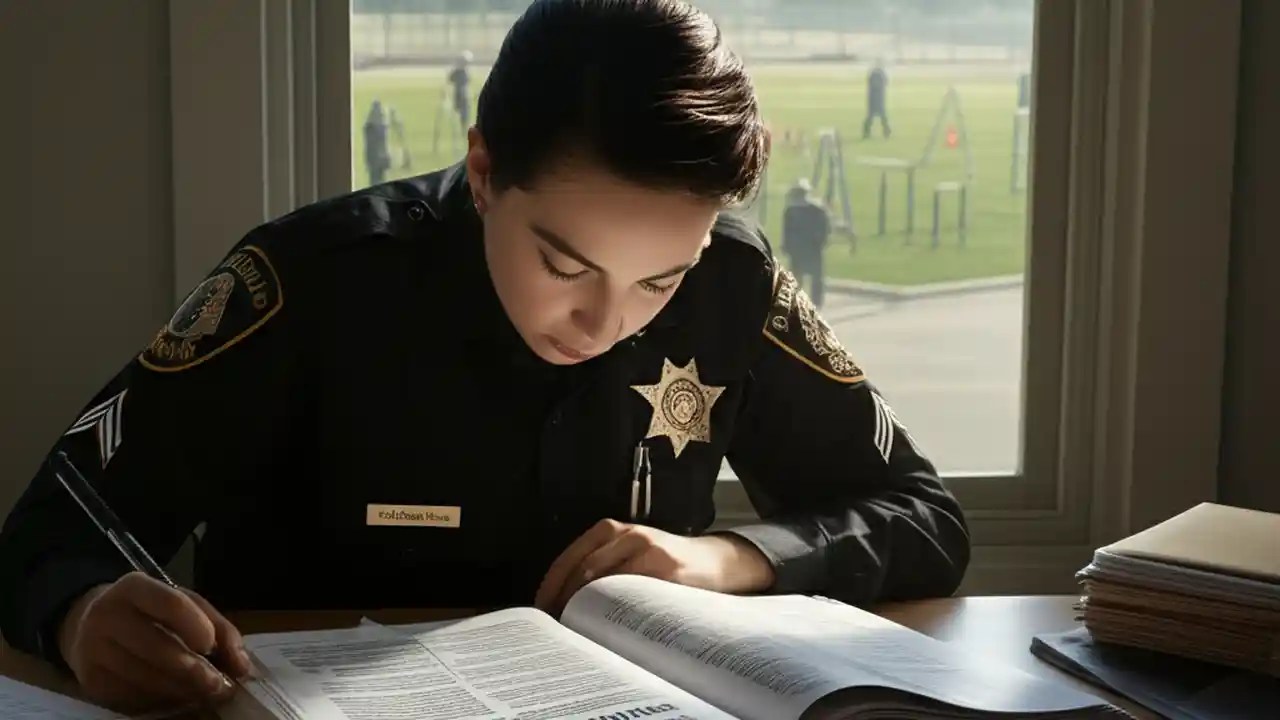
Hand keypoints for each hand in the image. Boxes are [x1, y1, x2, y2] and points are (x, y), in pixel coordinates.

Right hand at [57, 572, 252, 713]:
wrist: (88, 625)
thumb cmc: (149, 612)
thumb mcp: (184, 605)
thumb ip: (219, 628)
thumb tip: (242, 667)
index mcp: (134, 587)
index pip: (170, 603)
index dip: (196, 627)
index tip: (211, 646)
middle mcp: (107, 615)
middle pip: (157, 647)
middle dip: (195, 671)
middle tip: (221, 686)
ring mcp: (93, 650)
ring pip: (145, 678)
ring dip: (181, 691)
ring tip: (204, 694)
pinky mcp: (88, 681)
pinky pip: (131, 698)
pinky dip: (160, 702)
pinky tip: (176, 698)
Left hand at [534, 519, 775, 614]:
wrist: (715, 561)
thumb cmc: (663, 563)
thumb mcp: (629, 554)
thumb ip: (600, 568)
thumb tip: (559, 604)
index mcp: (609, 530)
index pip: (568, 559)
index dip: (550, 588)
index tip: (539, 613)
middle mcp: (625, 534)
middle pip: (580, 571)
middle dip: (563, 601)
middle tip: (554, 629)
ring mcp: (646, 549)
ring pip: (602, 581)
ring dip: (585, 608)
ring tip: (576, 631)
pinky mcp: (665, 568)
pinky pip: (632, 592)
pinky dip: (615, 611)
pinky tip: (609, 628)